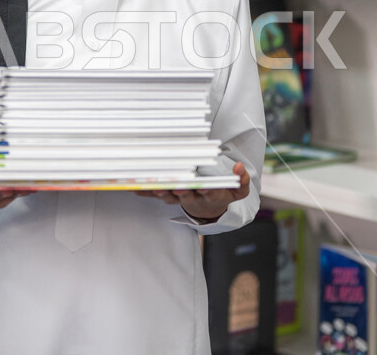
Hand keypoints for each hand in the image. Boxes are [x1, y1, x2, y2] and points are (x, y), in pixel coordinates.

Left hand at [133, 161, 249, 223]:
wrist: (208, 210)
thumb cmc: (222, 194)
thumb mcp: (238, 191)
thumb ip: (242, 181)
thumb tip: (239, 167)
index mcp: (211, 197)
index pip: (211, 194)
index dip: (208, 191)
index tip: (204, 187)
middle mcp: (194, 199)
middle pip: (186, 197)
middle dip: (182, 192)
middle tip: (177, 187)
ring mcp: (179, 199)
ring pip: (168, 197)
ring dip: (161, 191)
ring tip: (153, 185)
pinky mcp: (168, 197)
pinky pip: (155, 195)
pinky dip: (144, 192)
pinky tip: (134, 187)